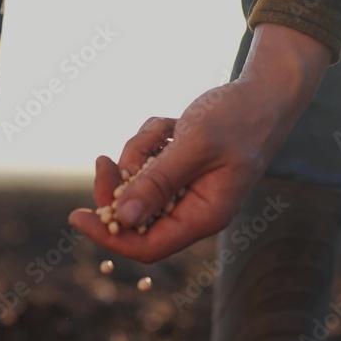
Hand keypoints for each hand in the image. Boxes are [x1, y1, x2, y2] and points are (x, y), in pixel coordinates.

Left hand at [69, 24, 330, 262]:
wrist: (264, 93)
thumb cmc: (238, 118)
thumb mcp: (194, 146)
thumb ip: (158, 182)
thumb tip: (122, 218)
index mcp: (204, 217)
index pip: (147, 246)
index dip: (109, 236)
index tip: (77, 216)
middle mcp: (194, 210)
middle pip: (135, 217)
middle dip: (119, 185)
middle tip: (103, 159)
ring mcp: (186, 190)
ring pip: (137, 184)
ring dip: (140, 154)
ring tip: (164, 128)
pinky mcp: (180, 170)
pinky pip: (147, 162)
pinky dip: (151, 141)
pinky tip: (172, 124)